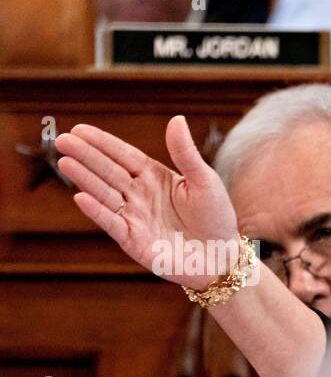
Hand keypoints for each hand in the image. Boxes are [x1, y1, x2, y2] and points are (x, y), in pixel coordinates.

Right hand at [55, 116, 239, 289]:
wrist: (222, 257)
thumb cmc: (215, 217)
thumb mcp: (204, 181)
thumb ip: (186, 153)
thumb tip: (177, 119)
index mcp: (154, 177)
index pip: (124, 155)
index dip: (102, 143)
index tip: (80, 129)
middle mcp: (140, 194)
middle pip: (108, 171)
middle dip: (86, 156)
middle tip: (62, 141)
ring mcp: (134, 217)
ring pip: (105, 194)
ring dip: (85, 179)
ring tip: (65, 162)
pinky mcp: (134, 241)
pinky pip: (112, 223)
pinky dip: (97, 211)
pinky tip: (81, 197)